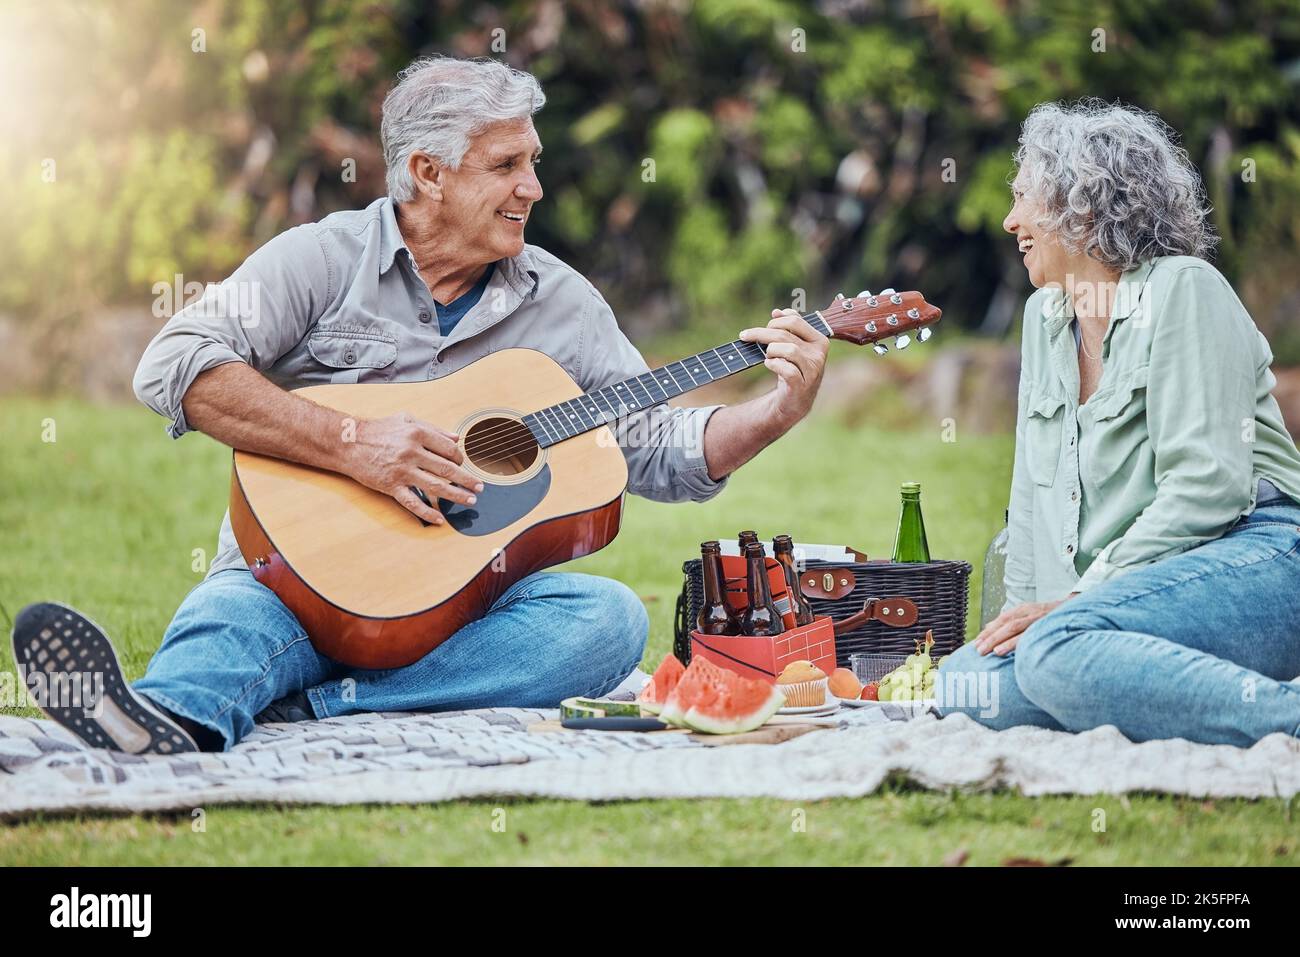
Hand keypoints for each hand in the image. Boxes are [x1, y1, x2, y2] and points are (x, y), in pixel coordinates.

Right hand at [344, 412, 484, 524]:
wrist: (348, 442)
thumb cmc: (378, 430)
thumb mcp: (406, 419)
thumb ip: (433, 428)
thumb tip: (456, 438)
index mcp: (418, 433)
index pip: (449, 449)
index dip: (461, 459)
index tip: (464, 465)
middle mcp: (412, 452)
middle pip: (448, 469)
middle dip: (467, 479)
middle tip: (479, 487)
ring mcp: (402, 471)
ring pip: (436, 486)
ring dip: (456, 495)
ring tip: (470, 500)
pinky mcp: (391, 486)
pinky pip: (413, 502)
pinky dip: (427, 512)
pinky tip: (439, 519)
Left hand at [738, 308, 829, 426]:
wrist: (795, 400)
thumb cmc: (794, 369)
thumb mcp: (794, 346)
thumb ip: (789, 328)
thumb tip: (776, 312)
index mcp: (819, 340)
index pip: (795, 321)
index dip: (775, 321)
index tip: (763, 327)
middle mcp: (819, 354)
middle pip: (785, 334)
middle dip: (762, 333)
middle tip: (748, 337)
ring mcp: (812, 370)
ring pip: (788, 349)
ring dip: (771, 350)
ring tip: (767, 356)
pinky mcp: (802, 385)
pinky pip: (787, 369)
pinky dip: (774, 364)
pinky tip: (769, 364)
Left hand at [973, 599, 1064, 655]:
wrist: (1077, 610)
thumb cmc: (1049, 616)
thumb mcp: (1028, 614)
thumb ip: (1010, 621)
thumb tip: (988, 627)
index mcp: (1023, 609)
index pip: (1001, 620)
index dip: (988, 631)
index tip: (975, 643)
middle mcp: (1030, 612)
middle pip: (1007, 624)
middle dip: (992, 637)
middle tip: (979, 650)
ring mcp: (1041, 619)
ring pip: (1020, 628)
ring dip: (1006, 641)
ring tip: (995, 652)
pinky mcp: (1051, 625)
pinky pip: (1037, 635)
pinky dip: (1026, 643)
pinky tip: (1019, 651)